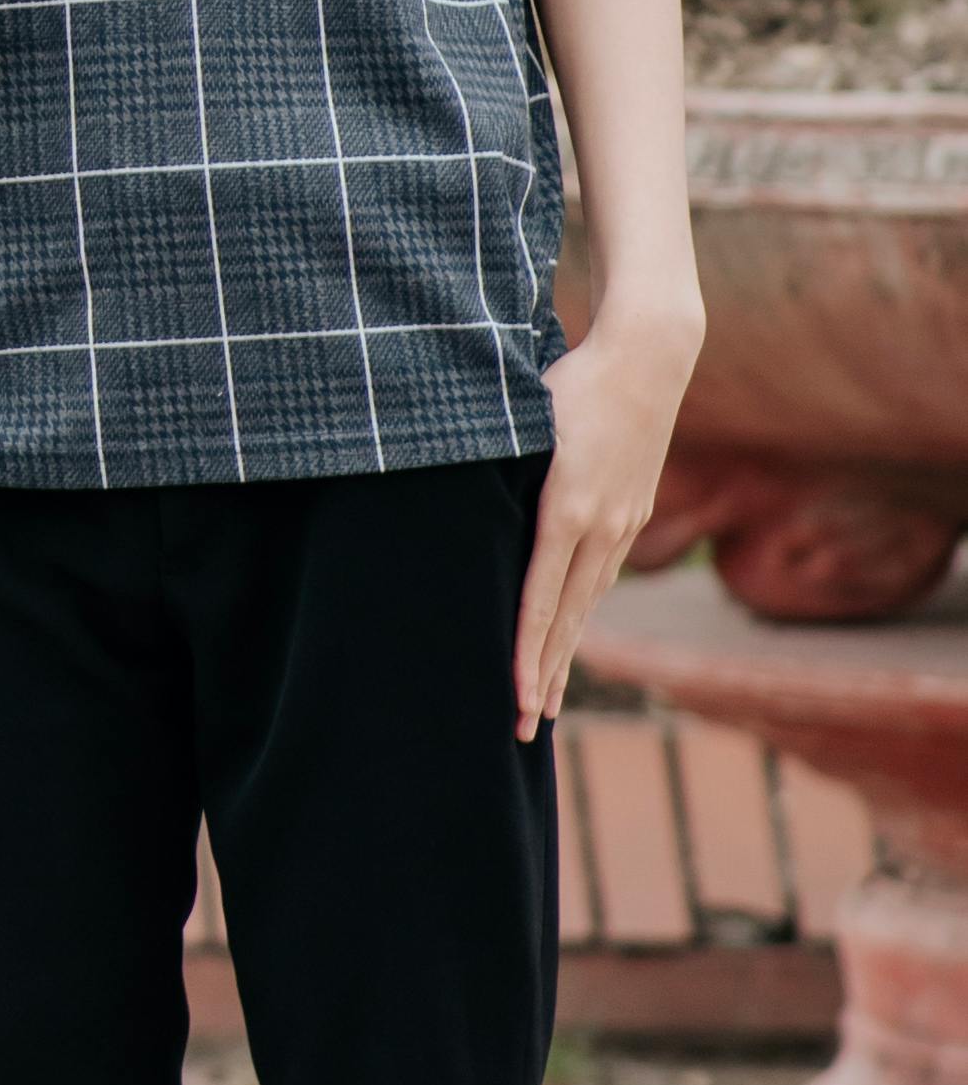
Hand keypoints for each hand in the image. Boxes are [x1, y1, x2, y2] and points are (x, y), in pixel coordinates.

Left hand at [515, 292, 704, 736]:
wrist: (649, 355)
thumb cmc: (569, 376)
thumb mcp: (518, 412)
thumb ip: (490, 459)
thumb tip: (436, 482)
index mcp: (567, 506)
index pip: (539, 598)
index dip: (524, 653)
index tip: (512, 697)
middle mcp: (600, 526)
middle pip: (566, 619)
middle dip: (543, 677)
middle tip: (522, 730)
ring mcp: (622, 523)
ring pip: (585, 605)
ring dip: (563, 655)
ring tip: (542, 701)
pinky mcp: (631, 514)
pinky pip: (599, 579)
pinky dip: (579, 616)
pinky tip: (567, 639)